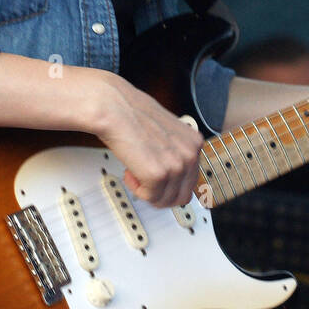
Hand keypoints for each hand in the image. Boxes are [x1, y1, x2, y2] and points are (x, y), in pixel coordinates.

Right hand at [91, 74, 202, 208]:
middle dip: (160, 193)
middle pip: (182, 196)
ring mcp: (177, 165)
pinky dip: (136, 188)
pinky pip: (149, 197)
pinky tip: (131, 169)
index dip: (170, 183)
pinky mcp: (159, 174)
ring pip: (165, 200)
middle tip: (145, 180)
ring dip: (147, 189)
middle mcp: (191, 153)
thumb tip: (173, 172)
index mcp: (194, 142)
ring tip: (136, 168)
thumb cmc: (132, 114)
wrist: (113, 108)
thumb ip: (174, 151)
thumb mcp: (166, 132)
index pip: (191, 181)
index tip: (159, 180)